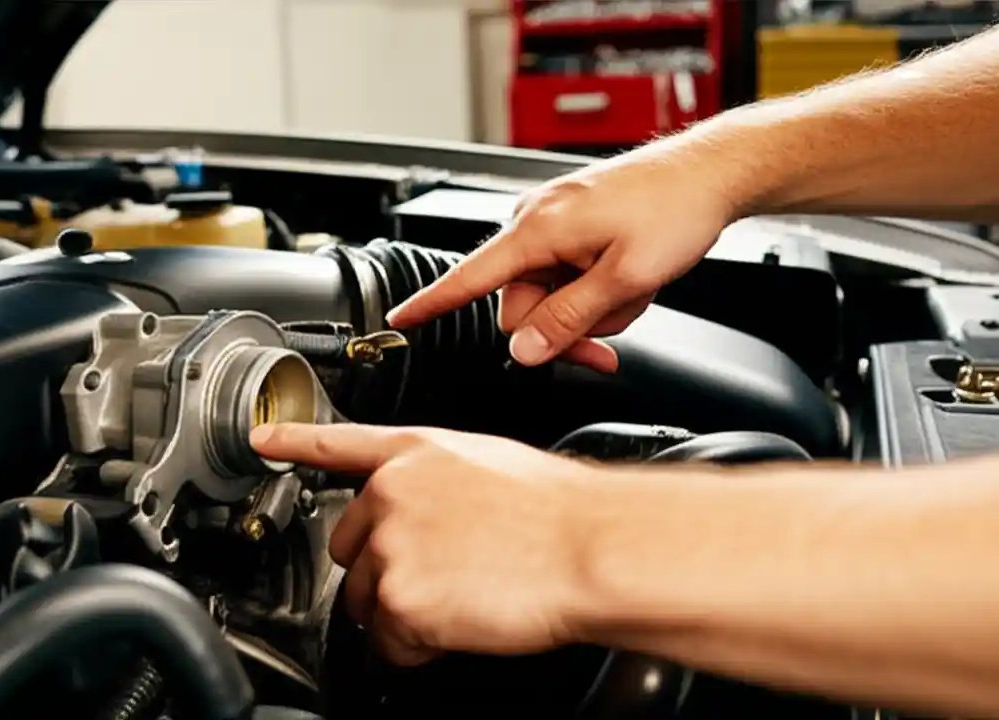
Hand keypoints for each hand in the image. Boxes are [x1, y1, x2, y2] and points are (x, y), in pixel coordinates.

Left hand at [250, 422, 596, 665]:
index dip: (291, 442)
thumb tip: (420, 512)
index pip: (335, 444)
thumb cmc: (557, 510)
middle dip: (384, 572)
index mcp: (413, 455)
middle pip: (350, 550)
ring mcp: (390, 547)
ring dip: (403, 612)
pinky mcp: (400, 600)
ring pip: (366, 602)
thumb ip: (435, 483)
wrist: (589, 545)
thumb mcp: (487, 465)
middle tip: (442, 576)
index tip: (260, 439)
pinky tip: (460, 622)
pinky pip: (389, 642)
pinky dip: (417, 645)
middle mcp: (390, 495)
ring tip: (461, 596)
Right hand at [387, 144, 740, 369]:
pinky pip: (567, 275)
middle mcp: (535, 221)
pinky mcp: (572, 225)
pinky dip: (595, 290)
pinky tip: (627, 279)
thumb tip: (523, 351)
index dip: (432, 304)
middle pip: (522, 306)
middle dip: (563, 329)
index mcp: (537, 230)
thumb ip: (569, 319)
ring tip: (631, 291)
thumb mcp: (625, 279)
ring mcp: (554, 222)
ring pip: (549, 296)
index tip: (399, 321)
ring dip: (590, 310)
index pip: (468, 278)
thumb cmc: (674, 211)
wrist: (711, 174)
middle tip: (608, 339)